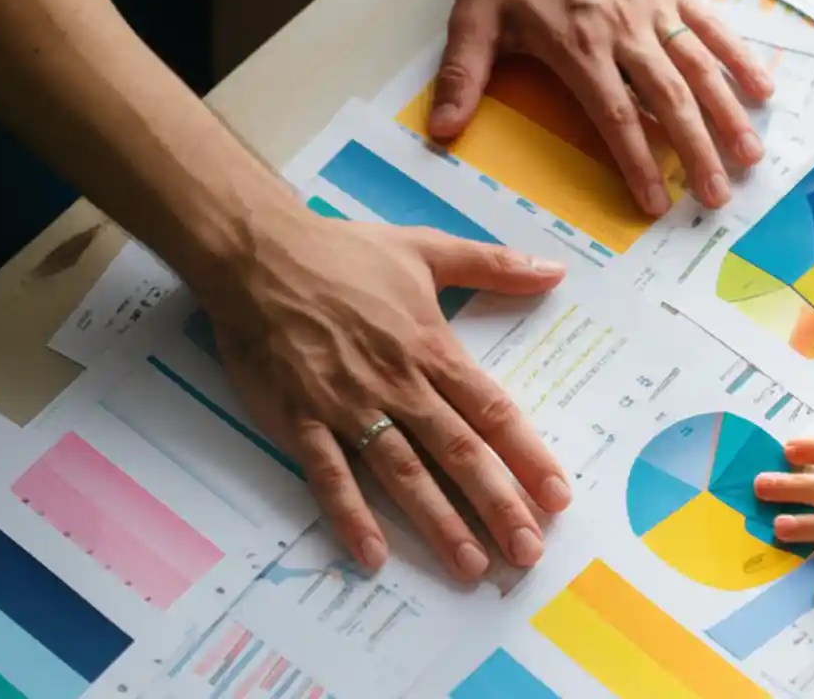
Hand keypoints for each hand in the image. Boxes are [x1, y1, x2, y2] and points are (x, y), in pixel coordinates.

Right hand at [192, 207, 571, 581]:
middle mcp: (398, 385)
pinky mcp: (300, 419)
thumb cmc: (343, 251)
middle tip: (526, 551)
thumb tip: (556, 270)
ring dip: (439, 522)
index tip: (557, 497)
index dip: (528, 457)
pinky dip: (351, 515)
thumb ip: (494, 265)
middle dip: (497, 504)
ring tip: (470, 566)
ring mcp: (347, 406)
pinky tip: (374, 554)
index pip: (492, 412)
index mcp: (431, 349)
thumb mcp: (427, 248)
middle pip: (458, 453)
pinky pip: (329, 475)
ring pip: (403, 473)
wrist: (256, 253)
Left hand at [431, 0, 773, 213]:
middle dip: (696, 152)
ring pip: (700, 67)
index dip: (637, 162)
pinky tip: (763, 90)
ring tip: (750, 158)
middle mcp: (625, 32)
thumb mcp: (477, 13)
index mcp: (579, 46)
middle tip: (717, 198)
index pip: (615, 116)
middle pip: (669, 100)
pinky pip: (713, 26)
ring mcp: (655, 8)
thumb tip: (444, 129)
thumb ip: (464, 72)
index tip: (656, 203)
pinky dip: (740, 57)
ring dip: (728, 114)